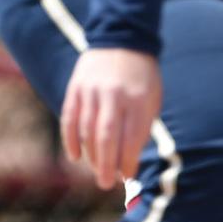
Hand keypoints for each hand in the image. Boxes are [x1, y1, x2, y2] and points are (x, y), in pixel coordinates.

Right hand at [61, 48, 161, 188]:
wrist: (122, 38)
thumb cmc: (142, 77)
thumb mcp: (152, 98)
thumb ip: (142, 127)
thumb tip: (129, 163)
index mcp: (139, 99)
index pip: (131, 139)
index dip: (128, 162)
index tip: (128, 178)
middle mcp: (115, 94)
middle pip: (107, 138)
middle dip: (106, 165)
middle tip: (106, 184)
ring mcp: (93, 90)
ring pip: (87, 130)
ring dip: (91, 156)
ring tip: (97, 171)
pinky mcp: (76, 87)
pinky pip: (70, 118)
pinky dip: (71, 139)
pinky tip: (76, 156)